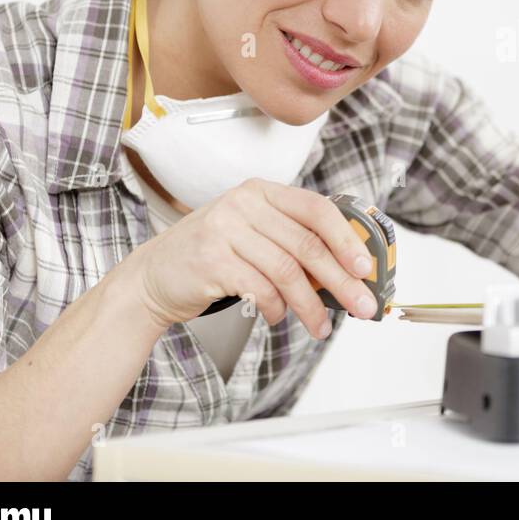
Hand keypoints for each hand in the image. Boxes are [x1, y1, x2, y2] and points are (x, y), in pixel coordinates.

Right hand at [122, 178, 379, 336]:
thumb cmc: (213, 257)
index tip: (366, 267)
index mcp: (262, 191)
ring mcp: (224, 229)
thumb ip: (293, 241)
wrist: (152, 276)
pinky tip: (279, 319)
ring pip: (287, 272)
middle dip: (341, 281)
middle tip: (362, 306)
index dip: (347, 239)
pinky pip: (261, 289)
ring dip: (310, 306)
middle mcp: (243, 204)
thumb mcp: (254, 235)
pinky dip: (276, 309)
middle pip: (308, 245)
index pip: (317, 209)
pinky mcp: (210, 259)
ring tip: (321, 328)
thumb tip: (349, 270)